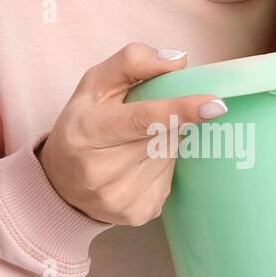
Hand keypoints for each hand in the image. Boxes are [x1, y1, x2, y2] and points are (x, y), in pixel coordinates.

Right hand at [38, 43, 226, 226]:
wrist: (60, 182)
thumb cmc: (83, 125)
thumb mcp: (94, 84)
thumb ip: (132, 62)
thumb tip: (178, 61)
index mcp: (87, 131)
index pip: (143, 119)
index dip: (180, 111)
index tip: (215, 105)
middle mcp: (99, 170)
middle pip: (163, 136)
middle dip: (167, 122)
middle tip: (145, 121)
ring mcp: (118, 198)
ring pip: (169, 157)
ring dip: (163, 144)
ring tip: (134, 145)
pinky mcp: (135, 215)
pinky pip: (168, 181)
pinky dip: (160, 167)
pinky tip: (136, 166)